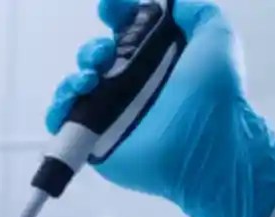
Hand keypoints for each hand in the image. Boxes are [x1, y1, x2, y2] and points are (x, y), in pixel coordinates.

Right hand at [49, 0, 274, 216]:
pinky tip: (73, 98)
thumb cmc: (214, 95)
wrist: (207, 144)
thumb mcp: (216, 39)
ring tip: (90, 79)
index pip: (123, 32)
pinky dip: (57, 107)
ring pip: (75, 85)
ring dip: (74, 75)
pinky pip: (61, 122)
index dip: (114, 15)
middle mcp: (129, 84)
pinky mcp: (93, 141)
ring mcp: (109, 114)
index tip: (111, 7)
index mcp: (153, 60)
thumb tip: (172, 2)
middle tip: (105, 54)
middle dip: (92, 49)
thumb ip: (198, 14)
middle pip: (94, 56)